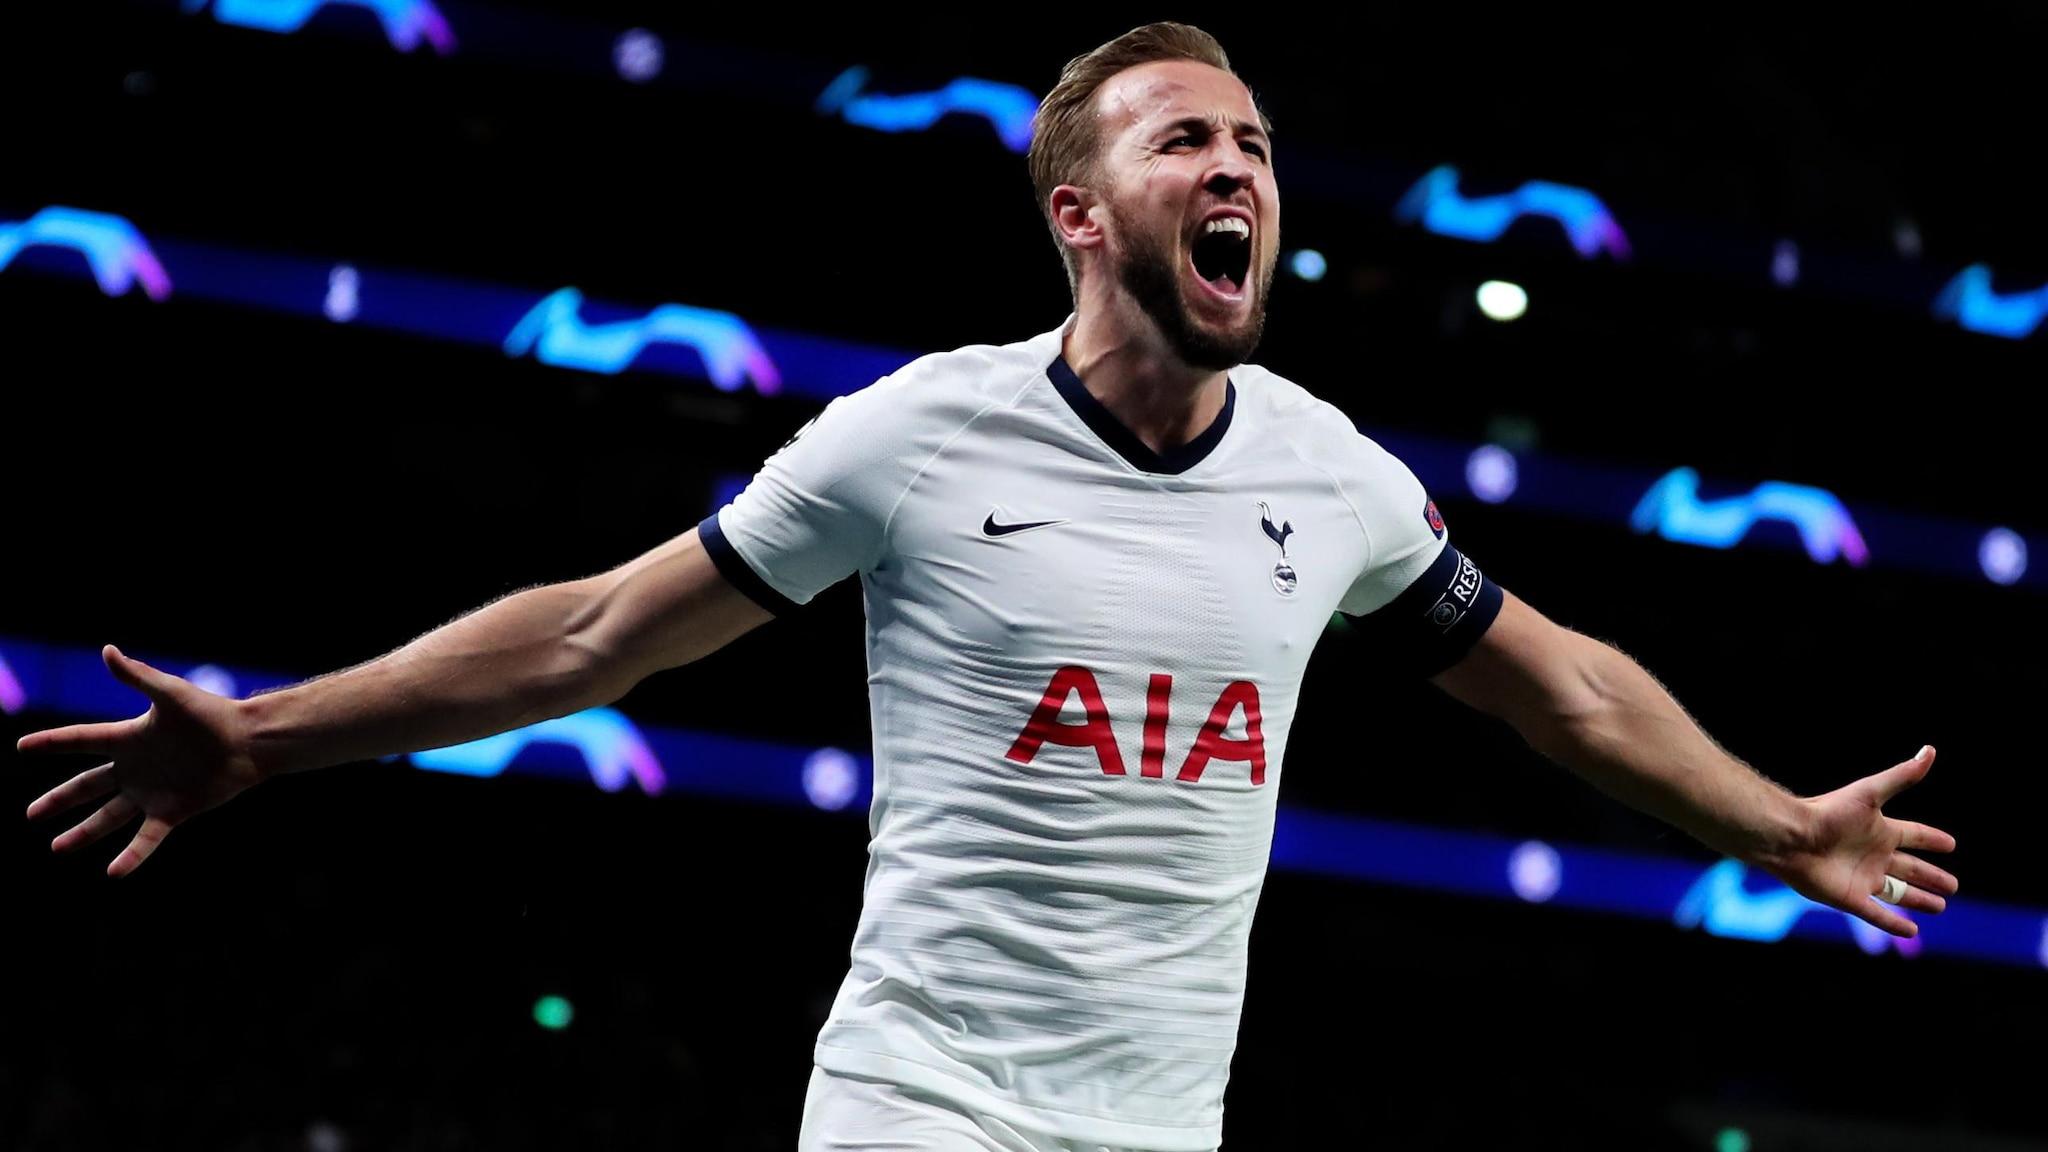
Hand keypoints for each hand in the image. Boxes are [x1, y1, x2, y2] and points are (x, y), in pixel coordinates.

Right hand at [18, 645, 263, 876]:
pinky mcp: (174, 811)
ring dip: (83, 833)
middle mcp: (136, 768)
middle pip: (87, 786)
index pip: (80, 740)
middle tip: (31, 815)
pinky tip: (113, 872)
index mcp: (129, 738)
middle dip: (59, 800)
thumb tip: (107, 650)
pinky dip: (131, 856)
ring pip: (109, 817)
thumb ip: (137, 677)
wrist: (249, 741)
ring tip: (57, 848)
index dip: (51, 743)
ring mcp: (153, 792)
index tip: (21, 746)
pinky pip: (146, 838)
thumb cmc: (212, 714)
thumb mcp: (170, 694)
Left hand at [1765, 746, 1958, 937]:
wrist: (1792, 837)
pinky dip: (1895, 925)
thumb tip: (1929, 750)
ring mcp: (1863, 878)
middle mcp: (1874, 855)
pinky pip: (1878, 915)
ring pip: (1899, 893)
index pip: (1914, 834)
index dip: (1932, 839)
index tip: (1950, 844)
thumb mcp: (1870, 793)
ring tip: (1941, 906)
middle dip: (1931, 876)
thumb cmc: (1829, 812)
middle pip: (1910, 868)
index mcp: (1880, 830)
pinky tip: (1913, 932)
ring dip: (1919, 899)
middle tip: (1953, 885)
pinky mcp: (1851, 898)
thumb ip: (1901, 777)